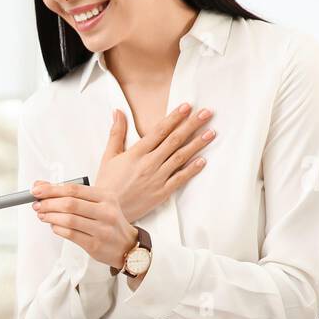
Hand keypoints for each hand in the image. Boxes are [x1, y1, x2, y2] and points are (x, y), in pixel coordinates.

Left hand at [31, 178, 138, 269]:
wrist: (127, 246)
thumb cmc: (108, 222)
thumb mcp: (97, 203)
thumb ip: (72, 194)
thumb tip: (42, 185)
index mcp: (106, 197)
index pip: (74, 189)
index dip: (52, 189)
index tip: (37, 190)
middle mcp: (106, 212)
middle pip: (70, 204)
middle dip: (48, 203)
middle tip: (37, 204)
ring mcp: (101, 229)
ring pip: (68, 220)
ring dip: (50, 217)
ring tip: (42, 215)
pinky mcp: (95, 245)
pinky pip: (70, 235)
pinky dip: (57, 229)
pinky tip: (53, 226)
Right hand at [95, 104, 214, 222]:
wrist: (107, 211)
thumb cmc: (107, 184)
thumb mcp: (108, 156)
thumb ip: (116, 133)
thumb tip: (118, 112)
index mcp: (136, 153)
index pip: (159, 131)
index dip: (174, 117)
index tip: (187, 107)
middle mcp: (149, 164)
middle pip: (174, 140)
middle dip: (192, 125)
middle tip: (206, 113)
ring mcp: (157, 178)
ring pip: (181, 157)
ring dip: (197, 144)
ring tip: (211, 132)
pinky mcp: (161, 193)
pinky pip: (180, 179)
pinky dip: (192, 169)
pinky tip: (203, 160)